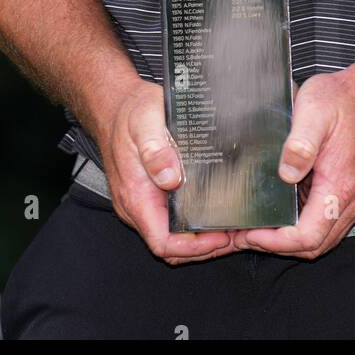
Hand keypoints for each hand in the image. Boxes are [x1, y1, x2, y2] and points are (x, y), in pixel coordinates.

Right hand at [96, 79, 237, 264]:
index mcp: (136, 196)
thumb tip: (170, 178)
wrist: (115, 106)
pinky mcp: (153, 194)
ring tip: (234, 229)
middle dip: (206, 247)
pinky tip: (218, 213)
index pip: (162, 242)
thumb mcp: (145, 121)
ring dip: (204, 238)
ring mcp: (145, 202)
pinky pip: (174, 221)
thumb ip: (155, 150)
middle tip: (238, 235)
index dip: (192, 248)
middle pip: (172, 246)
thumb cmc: (130, 112)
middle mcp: (138, 206)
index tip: (219, 237)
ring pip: (175, 236)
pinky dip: (197, 224)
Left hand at [232, 67, 354, 259]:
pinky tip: (283, 211)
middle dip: (277, 247)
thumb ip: (300, 142)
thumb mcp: (316, 109)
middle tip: (246, 235)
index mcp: (340, 185)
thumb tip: (285, 172)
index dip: (275, 242)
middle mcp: (351, 200)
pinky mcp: (351, 194)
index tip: (250, 233)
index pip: (308, 236)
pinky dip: (303, 226)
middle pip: (314, 245)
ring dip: (290, 240)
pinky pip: (327, 222)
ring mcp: (353, 199)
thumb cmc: (347, 100)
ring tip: (259, 227)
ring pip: (322, 238)